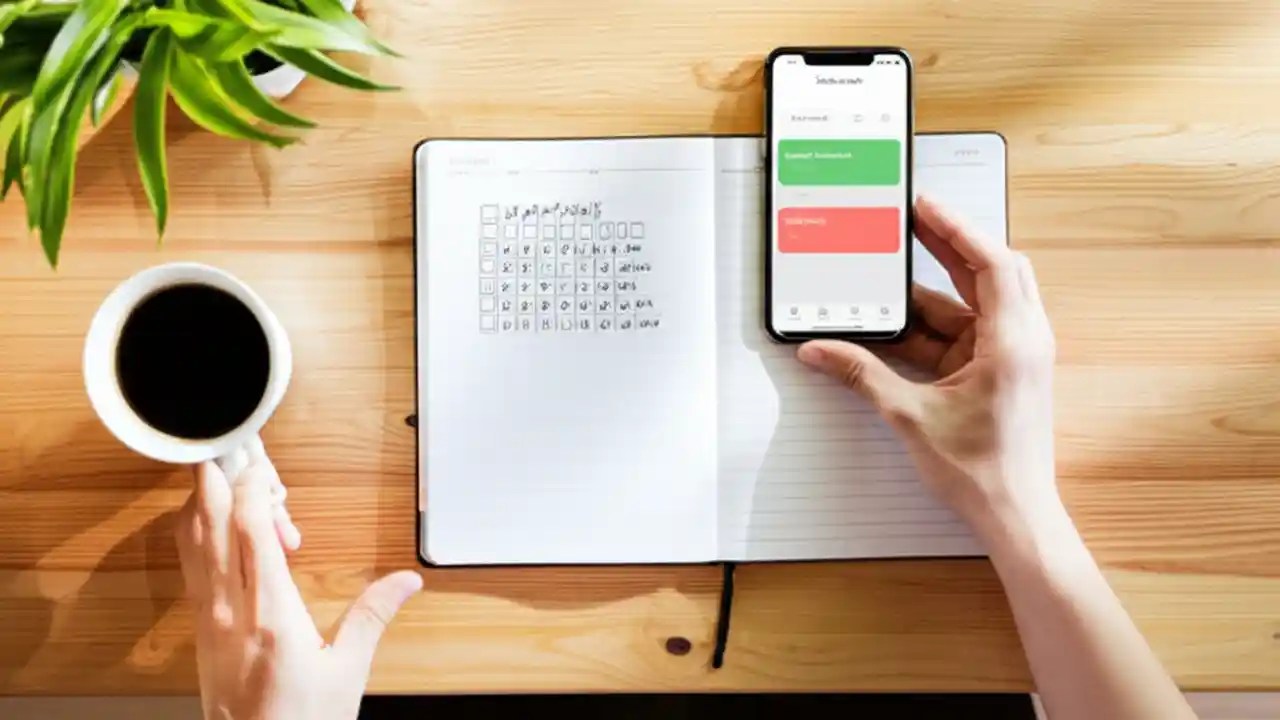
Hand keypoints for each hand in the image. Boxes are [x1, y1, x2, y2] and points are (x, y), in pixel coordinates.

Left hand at [175, 461, 422, 719]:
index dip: (253, 487)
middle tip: (240, 452)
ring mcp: (208, 618)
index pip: (249, 530)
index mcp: (270, 615)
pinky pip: (192, 564)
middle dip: (221, 478)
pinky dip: (203, 532)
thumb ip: (372, 617)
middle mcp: (229, 611)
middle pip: (210, 523)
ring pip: (192, 541)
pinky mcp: (201, 628)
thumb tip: (406, 581)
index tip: (265, 466)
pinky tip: (228, 530)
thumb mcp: (346, 672)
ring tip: (239, 483)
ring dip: (209, 502)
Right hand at [797, 197, 1058, 542]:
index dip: (954, 228)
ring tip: (890, 276)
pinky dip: (933, 325)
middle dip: (945, 245)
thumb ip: (862, 375)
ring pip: (973, 302)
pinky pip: (966, 331)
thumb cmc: (985, 472)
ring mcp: (1013, 354)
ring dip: (933, 290)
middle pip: (986, 271)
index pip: (989, 262)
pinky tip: (898, 325)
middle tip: (908, 222)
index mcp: (1014, 341)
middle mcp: (1022, 340)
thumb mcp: (910, 415)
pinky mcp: (1001, 370)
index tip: (924, 207)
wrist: (1013, 513)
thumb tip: (823, 351)